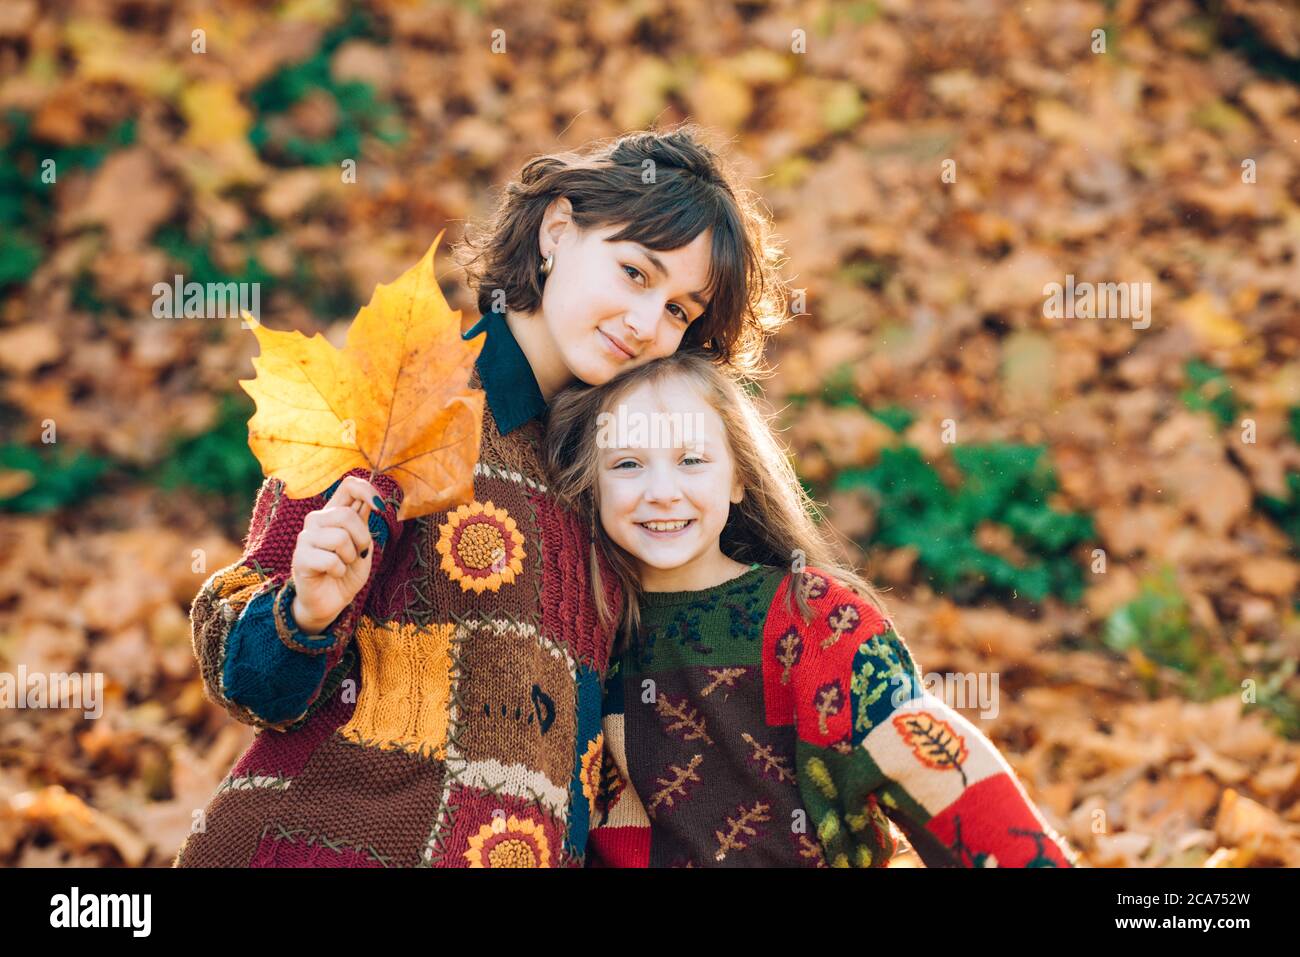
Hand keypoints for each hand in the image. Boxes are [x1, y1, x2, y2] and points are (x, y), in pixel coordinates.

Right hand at [289, 476, 381, 633]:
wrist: (331, 601)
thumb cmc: (347, 571)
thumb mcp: (362, 544)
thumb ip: (363, 521)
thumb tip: (370, 499)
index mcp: (334, 513)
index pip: (348, 485)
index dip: (367, 491)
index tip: (380, 508)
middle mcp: (317, 520)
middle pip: (346, 515)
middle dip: (362, 538)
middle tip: (358, 554)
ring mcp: (306, 538)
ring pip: (340, 537)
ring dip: (350, 557)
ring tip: (342, 565)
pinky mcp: (300, 558)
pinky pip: (331, 560)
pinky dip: (339, 571)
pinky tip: (332, 574)